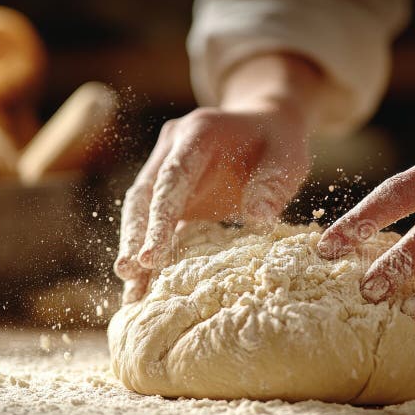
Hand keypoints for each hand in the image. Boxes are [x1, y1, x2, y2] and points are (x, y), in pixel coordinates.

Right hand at [114, 103, 309, 303]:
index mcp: (197, 134)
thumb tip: (260, 222)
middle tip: (128, 273)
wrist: (266, 125)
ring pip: (140, 211)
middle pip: (143, 196)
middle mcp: (172, 150)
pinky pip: (154, 224)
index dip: (159, 218)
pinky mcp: (171, 195)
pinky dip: (149, 251)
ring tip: (131, 290)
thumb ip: (272, 187)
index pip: (171, 179)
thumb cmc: (278, 142)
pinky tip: (142, 285)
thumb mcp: (286, 159)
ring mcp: (165, 171)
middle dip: (135, 236)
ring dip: (135, 247)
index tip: (152, 256)